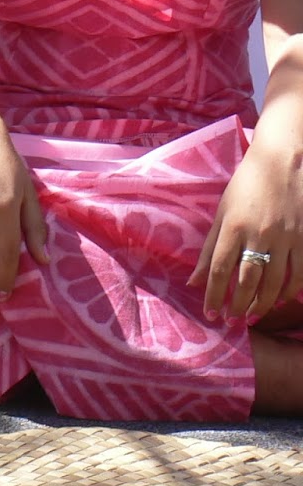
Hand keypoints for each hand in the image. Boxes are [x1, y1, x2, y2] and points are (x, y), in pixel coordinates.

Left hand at [191, 141, 302, 323]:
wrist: (284, 163)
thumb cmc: (247, 187)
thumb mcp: (222, 212)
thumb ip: (209, 248)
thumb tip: (193, 281)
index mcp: (233, 226)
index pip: (220, 269)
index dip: (214, 295)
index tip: (210, 314)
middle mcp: (259, 234)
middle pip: (247, 280)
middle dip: (237, 305)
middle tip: (231, 321)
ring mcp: (286, 237)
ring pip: (275, 282)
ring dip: (262, 304)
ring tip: (252, 316)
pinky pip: (298, 274)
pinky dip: (289, 291)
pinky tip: (279, 301)